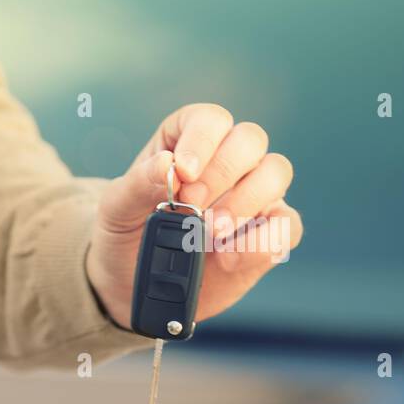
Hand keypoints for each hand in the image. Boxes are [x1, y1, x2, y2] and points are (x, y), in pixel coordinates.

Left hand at [86, 103, 302, 330]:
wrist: (135, 283)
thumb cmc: (126, 234)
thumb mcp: (116, 210)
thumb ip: (137, 184)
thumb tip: (167, 164)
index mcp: (189, 140)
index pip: (210, 120)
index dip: (202, 141)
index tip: (183, 173)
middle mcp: (228, 161)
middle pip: (250, 138)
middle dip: (223, 172)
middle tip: (192, 206)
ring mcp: (254, 196)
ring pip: (276, 173)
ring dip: (245, 202)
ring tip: (211, 232)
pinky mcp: (269, 234)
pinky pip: (287, 226)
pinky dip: (261, 241)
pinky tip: (227, 258)